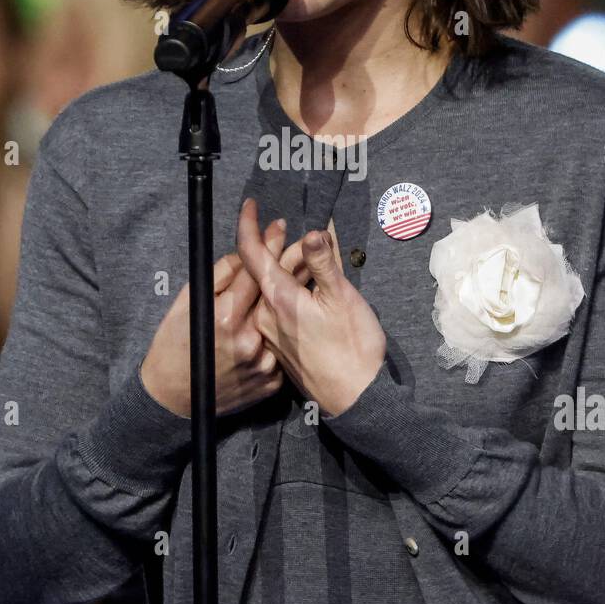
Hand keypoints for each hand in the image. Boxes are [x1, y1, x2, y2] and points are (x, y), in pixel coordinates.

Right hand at [141, 216, 289, 418]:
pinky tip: (286, 330)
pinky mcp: (271, 383)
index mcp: (226, 316)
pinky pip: (281, 351)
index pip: (255, 271)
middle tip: (301, 245)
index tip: (278, 224)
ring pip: (285, 323)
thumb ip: (219, 276)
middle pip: (280, 293)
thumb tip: (245, 255)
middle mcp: (249, 340)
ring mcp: (263, 364)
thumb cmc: (175, 343)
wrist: (174, 397)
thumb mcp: (188, 302)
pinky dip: (282, 340)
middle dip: (291, 265)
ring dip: (291, 304)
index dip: (268, 244)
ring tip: (299, 284)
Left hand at [235, 196, 386, 416]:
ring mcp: (270, 332)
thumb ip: (324, 263)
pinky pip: (277, 307)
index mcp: (278, 299)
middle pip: (266, 268)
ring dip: (291, 269)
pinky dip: (291, 290)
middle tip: (309, 238)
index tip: (250, 205)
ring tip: (317, 263)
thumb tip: (311, 233)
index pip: (252, 253)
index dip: (249, 225)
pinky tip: (311, 288)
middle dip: (284, 246)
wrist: (356, 398)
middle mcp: (265, 315)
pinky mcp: (279, 344)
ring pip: (273, 288)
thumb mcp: (343, 298)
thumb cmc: (353, 349)